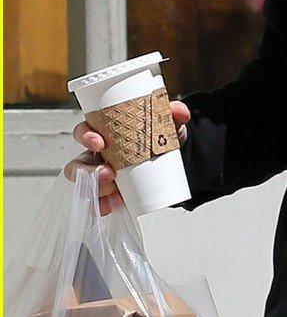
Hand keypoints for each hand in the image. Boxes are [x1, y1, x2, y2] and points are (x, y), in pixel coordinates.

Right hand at [64, 100, 190, 215]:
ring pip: (84, 185)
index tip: (99, 142)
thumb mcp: (165, 124)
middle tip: (108, 172)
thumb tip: (180, 111)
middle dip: (86, 170)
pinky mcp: (110, 193)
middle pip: (77, 164)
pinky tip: (115, 204)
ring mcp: (101, 176)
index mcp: (103, 134)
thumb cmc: (157, 138)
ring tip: (114, 190)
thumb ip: (173, 114)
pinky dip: (103, 205)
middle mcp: (96, 156)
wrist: (170, 159)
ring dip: (95, 189)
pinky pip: (97, 202)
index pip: (83, 132)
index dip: (85, 136)